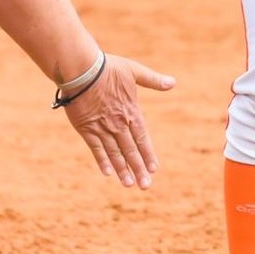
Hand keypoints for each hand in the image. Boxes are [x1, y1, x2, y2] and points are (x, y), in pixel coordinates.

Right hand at [58, 53, 173, 187]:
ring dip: (123, 170)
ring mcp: (102, 127)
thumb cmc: (107, 68)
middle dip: (139, 169)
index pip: (143, 138)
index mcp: (131, 111)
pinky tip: (108, 173)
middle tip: (145, 185)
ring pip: (115, 153)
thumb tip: (172, 83)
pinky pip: (96, 148)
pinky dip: (103, 160)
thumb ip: (153, 80)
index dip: (148, 154)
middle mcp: (119, 123)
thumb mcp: (134, 70)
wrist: (82, 69)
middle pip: (131, 150)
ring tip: (129, 184)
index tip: (154, 169)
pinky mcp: (86, 129)